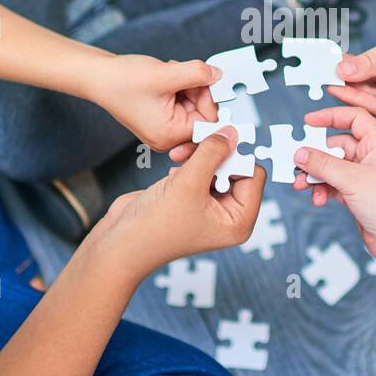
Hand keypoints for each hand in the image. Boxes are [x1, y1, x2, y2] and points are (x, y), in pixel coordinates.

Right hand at [89, 127, 266, 278]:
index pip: (254, 176)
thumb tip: (232, 132)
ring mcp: (209, 207)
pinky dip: (188, 163)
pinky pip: (200, 171)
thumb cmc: (157, 226)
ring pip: (216, 167)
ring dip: (199, 156)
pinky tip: (174, 166)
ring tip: (178, 156)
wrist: (122, 242)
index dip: (238, 156)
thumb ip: (213, 153)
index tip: (219, 140)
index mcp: (239, 221)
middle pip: (236, 169)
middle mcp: (228, 215)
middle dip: (216, 154)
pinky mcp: (191, 199)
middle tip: (196, 144)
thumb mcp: (189, 183)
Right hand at [93, 55, 219, 151]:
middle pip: (202, 113)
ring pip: (193, 104)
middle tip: (184, 72)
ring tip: (170, 73)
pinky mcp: (160, 116)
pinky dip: (179, 86)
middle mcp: (167, 136)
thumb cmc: (122, 81)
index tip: (206, 80)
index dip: (210, 99)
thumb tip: (218, 75)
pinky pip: (182, 102)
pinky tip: (166, 77)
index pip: (208, 124)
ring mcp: (164, 127)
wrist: (97, 76)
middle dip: (198, 89)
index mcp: (169, 135)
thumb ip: (197, 74)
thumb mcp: (166, 74)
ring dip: (188, 84)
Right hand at [290, 107, 375, 266]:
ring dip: (316, 175)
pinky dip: (323, 190)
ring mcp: (364, 178)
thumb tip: (301, 153)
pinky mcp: (358, 196)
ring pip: (332, 168)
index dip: (331, 116)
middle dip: (316, 155)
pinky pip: (334, 186)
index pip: (354, 119)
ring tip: (302, 184)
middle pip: (337, 146)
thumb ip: (323, 164)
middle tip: (298, 163)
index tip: (309, 121)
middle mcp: (371, 159)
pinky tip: (317, 198)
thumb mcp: (351, 179)